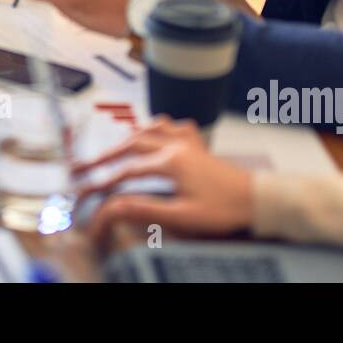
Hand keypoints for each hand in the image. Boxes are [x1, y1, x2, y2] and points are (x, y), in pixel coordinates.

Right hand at [73, 118, 254, 247]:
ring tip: (115, 147)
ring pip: (152, 128)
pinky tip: (157, 132)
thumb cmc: (225, 209)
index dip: (101, 181)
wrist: (259, 200)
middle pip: (132, 143)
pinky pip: (176, 127)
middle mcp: (177, 146)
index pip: (126, 170)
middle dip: (105, 155)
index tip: (84, 190)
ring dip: (130, 136)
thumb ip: (146, 209)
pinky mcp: (199, 147)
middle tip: (85, 166)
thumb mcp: (183, 216)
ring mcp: (189, 143)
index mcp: (170, 162)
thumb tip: (114, 206)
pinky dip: (160, 127)